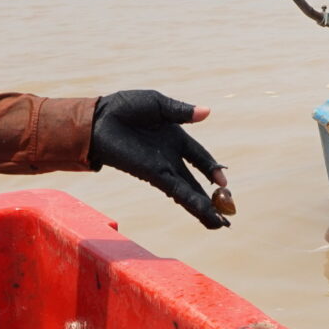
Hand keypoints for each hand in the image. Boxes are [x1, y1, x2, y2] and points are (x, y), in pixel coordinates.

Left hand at [86, 90, 228, 228]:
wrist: (100, 119)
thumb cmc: (124, 108)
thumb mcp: (158, 105)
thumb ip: (181, 111)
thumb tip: (207, 112)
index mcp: (174, 138)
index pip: (199, 156)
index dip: (211, 169)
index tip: (224, 182)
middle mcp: (170, 157)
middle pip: (196, 181)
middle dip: (212, 197)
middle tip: (228, 211)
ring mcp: (162, 168)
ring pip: (189, 192)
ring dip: (205, 207)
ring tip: (220, 224)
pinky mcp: (154, 175)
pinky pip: (177, 191)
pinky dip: (192, 202)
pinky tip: (205, 213)